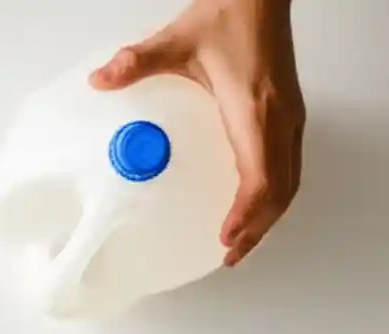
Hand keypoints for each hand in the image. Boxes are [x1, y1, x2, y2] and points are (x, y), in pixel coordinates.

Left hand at [91, 0, 304, 265]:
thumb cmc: (229, 16)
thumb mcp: (176, 40)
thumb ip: (136, 62)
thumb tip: (99, 82)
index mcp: (254, 111)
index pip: (259, 178)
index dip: (246, 215)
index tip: (226, 239)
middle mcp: (279, 120)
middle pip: (279, 191)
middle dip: (257, 228)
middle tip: (228, 255)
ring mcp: (289, 118)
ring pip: (289, 180)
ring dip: (268, 215)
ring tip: (240, 241)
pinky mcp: (288, 113)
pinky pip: (288, 164)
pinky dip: (274, 193)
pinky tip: (251, 204)